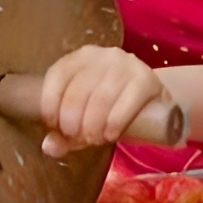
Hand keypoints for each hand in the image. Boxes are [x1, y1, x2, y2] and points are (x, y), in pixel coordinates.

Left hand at [38, 46, 168, 158]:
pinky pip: (126, 101)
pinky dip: (115, 122)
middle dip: (73, 121)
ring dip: (93, 125)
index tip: (53, 126)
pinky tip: (111, 135)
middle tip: (79, 138)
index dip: (50, 103)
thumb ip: (63, 135)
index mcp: (80, 58)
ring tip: (95, 139)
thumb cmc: (111, 109)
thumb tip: (48, 147)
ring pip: (101, 98)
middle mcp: (102, 55)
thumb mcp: (83, 119)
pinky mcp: (146, 78)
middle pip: (78, 90)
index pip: (57, 75)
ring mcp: (126, 64)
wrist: (153, 103)